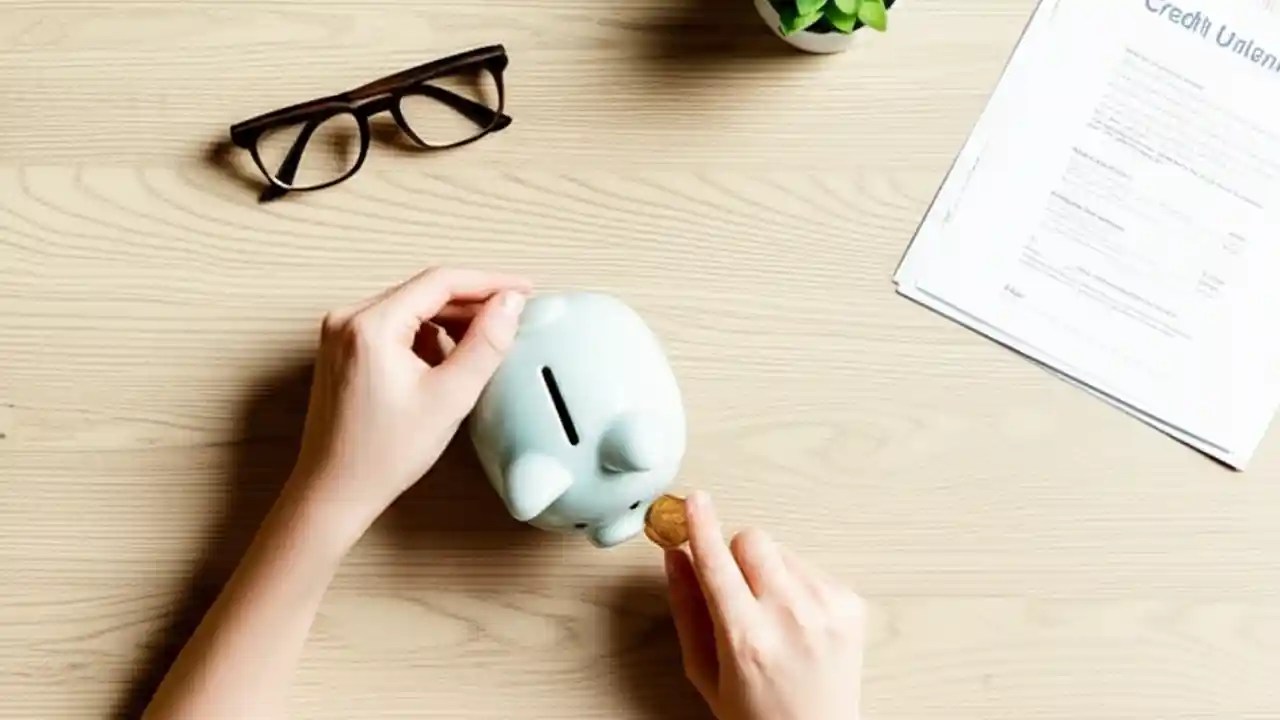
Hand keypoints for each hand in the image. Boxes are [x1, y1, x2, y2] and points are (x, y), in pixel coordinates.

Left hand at [287, 267, 531, 539]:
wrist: (334, 491)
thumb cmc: (381, 455)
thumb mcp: (449, 398)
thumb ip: (485, 344)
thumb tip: (510, 304)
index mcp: (370, 325)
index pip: (441, 281)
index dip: (489, 281)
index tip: (523, 288)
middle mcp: (348, 319)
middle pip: (424, 290)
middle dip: (472, 302)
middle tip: (512, 316)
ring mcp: (340, 333)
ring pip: (410, 307)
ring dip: (449, 319)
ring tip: (482, 344)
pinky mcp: (342, 349)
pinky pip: (393, 325)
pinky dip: (424, 335)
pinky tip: (446, 361)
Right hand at [665, 493, 865, 719]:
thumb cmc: (757, 716)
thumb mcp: (706, 672)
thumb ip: (687, 610)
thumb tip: (676, 557)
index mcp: (746, 637)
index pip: (716, 561)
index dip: (700, 525)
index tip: (693, 501)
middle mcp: (790, 617)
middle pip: (752, 539)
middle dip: (734, 553)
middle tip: (734, 588)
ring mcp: (826, 609)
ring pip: (781, 550)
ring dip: (768, 571)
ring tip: (771, 616)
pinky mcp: (850, 604)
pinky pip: (810, 567)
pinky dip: (797, 585)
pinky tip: (797, 621)